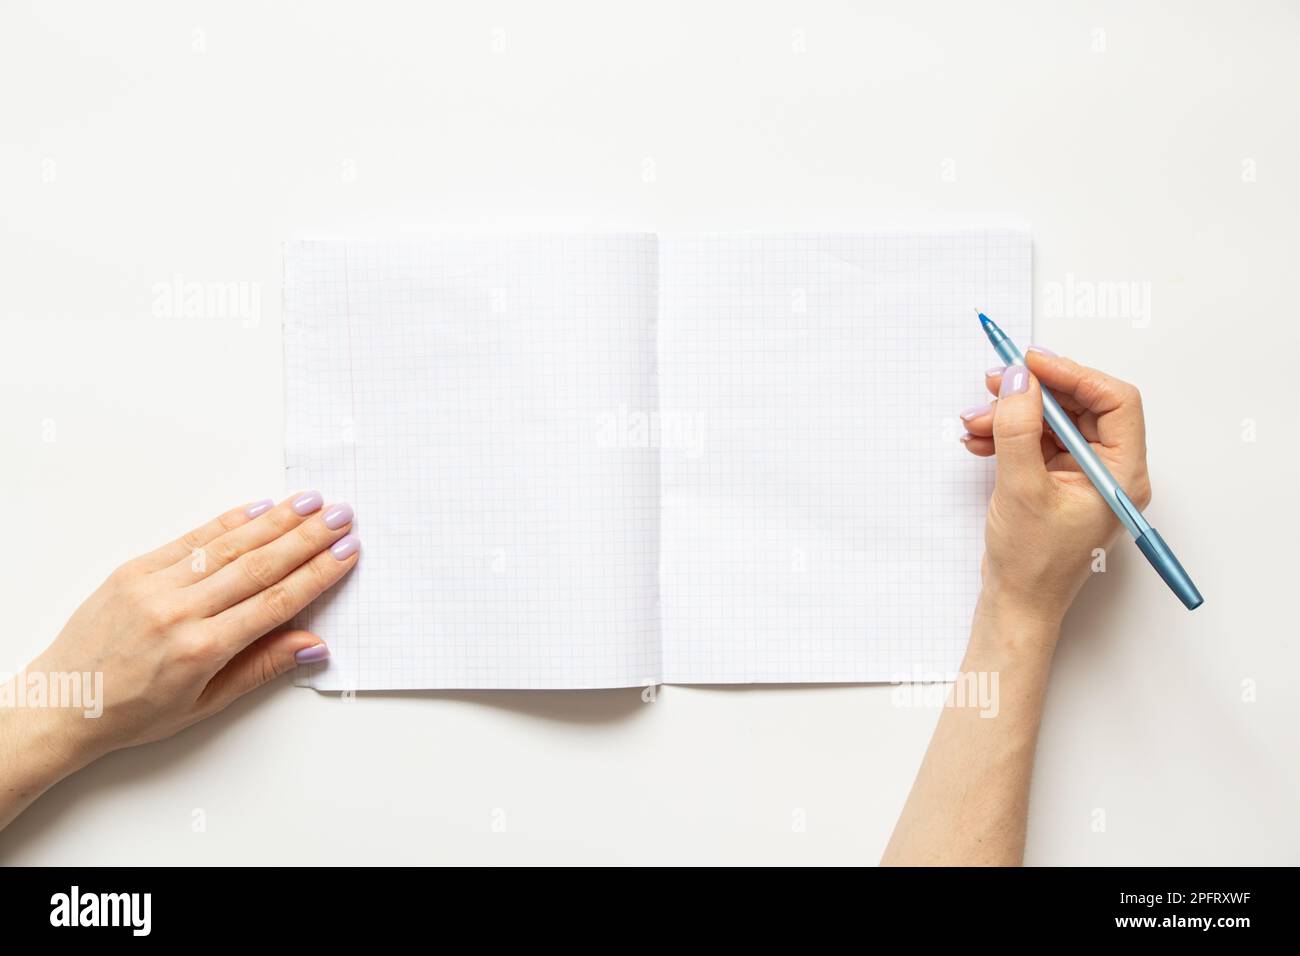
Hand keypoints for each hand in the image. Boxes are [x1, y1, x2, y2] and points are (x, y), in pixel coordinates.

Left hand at [12, 492, 358, 770]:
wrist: (61, 702)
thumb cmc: (133, 712)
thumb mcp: (205, 704)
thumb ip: (262, 667)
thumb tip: (313, 644)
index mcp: (202, 649)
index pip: (275, 601)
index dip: (318, 574)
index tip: (347, 552)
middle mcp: (179, 612)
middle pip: (259, 565)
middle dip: (307, 538)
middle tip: (342, 517)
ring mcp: (154, 585)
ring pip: (228, 545)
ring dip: (276, 520)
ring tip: (312, 502)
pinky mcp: (134, 569)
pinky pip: (190, 539)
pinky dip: (228, 521)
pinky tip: (259, 508)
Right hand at [957, 348, 1150, 629]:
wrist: (1016, 603)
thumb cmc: (1031, 563)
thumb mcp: (1020, 489)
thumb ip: (1018, 429)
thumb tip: (1018, 381)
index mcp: (1121, 473)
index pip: (1114, 402)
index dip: (1073, 375)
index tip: (1031, 363)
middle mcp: (1108, 470)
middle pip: (1079, 407)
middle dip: (1032, 394)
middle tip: (994, 383)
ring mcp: (1081, 475)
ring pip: (1051, 422)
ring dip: (1011, 415)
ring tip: (974, 422)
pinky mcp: (1056, 481)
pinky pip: (1035, 442)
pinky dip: (1007, 435)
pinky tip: (979, 440)